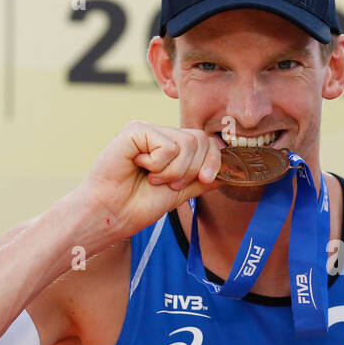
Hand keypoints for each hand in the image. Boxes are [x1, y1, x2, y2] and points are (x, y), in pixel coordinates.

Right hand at [74, 121, 223, 245]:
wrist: (113, 214)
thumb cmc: (140, 204)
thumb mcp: (182, 192)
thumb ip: (203, 179)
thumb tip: (230, 172)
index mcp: (172, 146)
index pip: (207, 141)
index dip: (213, 161)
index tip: (205, 180)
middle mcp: (161, 134)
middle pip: (201, 141)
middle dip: (190, 171)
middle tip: (167, 184)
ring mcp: (148, 130)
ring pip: (186, 144)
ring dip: (172, 172)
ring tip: (152, 178)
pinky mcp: (135, 130)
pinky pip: (167, 146)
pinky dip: (157, 166)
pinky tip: (138, 167)